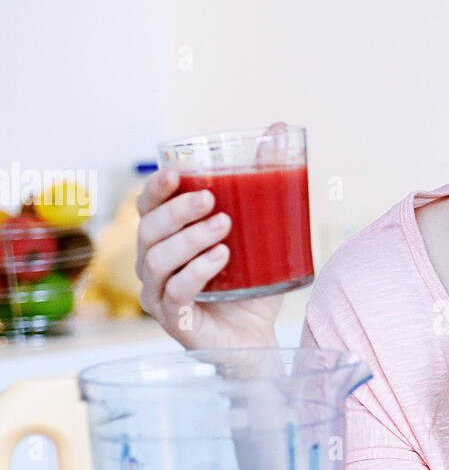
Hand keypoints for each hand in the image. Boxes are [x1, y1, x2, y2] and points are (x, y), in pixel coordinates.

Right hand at [135, 126, 289, 349]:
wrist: (259, 340)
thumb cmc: (253, 286)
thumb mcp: (264, 232)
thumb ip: (267, 183)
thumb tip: (281, 128)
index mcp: (166, 240)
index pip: (147, 207)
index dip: (156, 188)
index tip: (177, 172)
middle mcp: (153, 265)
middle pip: (148, 230)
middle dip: (177, 210)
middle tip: (212, 200)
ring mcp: (159, 295)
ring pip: (157, 259)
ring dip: (190, 239)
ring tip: (224, 227)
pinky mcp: (174, 321)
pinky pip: (175, 292)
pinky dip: (196, 271)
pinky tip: (220, 258)